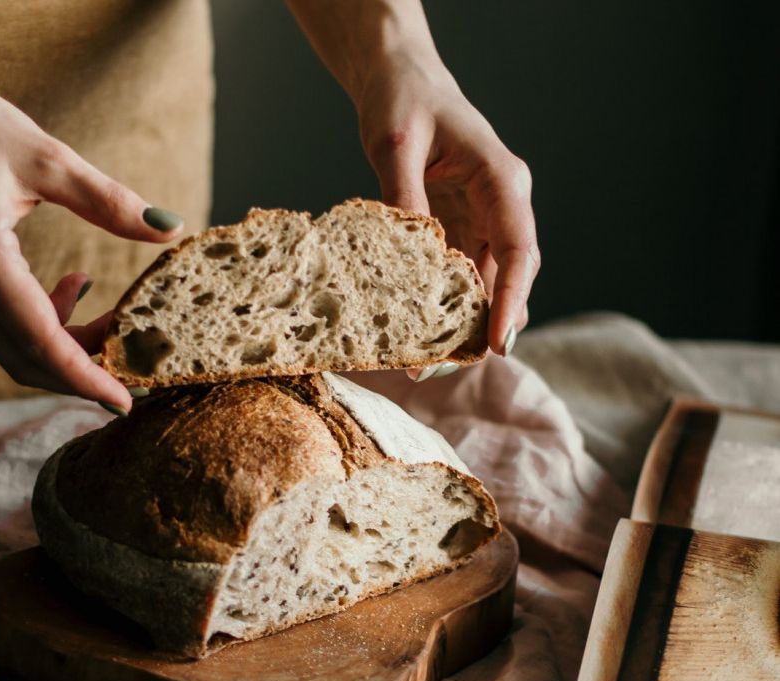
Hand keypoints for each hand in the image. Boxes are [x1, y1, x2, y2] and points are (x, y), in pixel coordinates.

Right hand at [0, 57, 181, 410]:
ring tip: (117, 322)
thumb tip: (170, 227)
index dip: (84, 378)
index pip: (38, 341)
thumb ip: (109, 201)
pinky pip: (6, 327)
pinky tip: (78, 287)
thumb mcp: (49, 159)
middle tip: (137, 373)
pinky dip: (49, 325)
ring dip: (70, 349)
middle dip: (83, 374)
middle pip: (26, 359)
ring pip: (17, 349)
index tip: (124, 401)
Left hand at [356, 52, 539, 364]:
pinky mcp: (460, 228)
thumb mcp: (394, 143)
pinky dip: (445, 304)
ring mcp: (483, 218)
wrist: (400, 80)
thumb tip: (408, 256)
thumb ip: (403, 196)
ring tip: (427, 361)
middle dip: (484, 325)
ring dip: (463, 323)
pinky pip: (461, 274)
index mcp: (501, 179)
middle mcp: (502, 204)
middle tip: (444, 366)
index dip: (511, 300)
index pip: (519, 248)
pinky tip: (420, 331)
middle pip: (508, 276)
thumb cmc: (403, 100)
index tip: (498, 343)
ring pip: (487, 282)